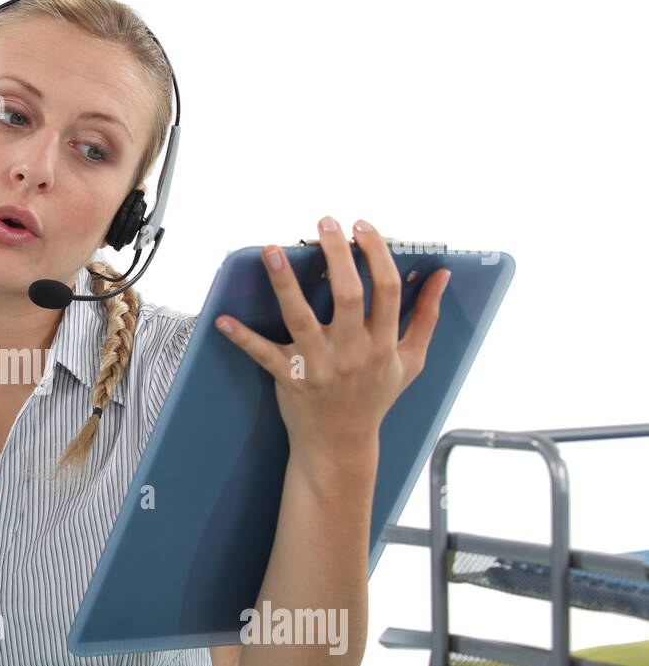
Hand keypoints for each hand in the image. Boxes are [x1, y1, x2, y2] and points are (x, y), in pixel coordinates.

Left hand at [214, 217, 449, 462]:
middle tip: (326, 222)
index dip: (376, 253)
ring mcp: (319, 364)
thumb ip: (428, 317)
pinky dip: (243, 337)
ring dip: (285, 283)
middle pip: (347, 294)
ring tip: (273, 250)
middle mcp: (353, 351)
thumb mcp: (412, 361)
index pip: (386, 288)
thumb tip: (442, 276)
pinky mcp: (290, 377)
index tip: (363, 226)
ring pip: (301, 317)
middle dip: (337, 254)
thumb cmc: (375, 397)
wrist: (341, 444)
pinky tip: (222, 319)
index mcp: (384, 343)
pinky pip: (263, 354)